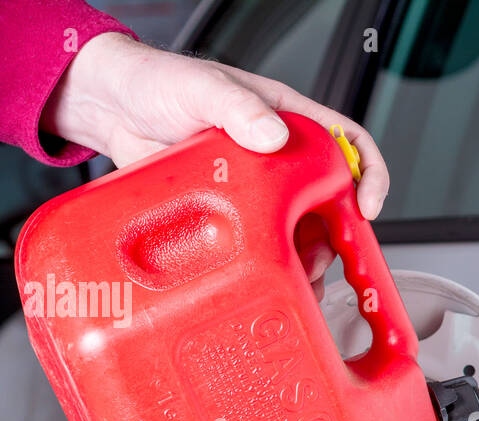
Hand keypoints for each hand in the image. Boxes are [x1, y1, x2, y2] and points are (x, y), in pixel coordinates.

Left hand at [44, 31, 389, 292]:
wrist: (108, 109)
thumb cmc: (156, 83)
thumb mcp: (200, 86)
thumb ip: (237, 106)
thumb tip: (274, 135)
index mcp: (286, 120)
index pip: (348, 142)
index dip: (369, 174)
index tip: (368, 207)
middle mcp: (279, 157)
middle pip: (331, 200)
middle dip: (338, 234)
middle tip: (323, 257)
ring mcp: (257, 190)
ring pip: (300, 230)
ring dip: (307, 258)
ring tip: (297, 278)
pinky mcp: (231, 216)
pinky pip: (262, 245)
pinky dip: (271, 267)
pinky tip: (268, 279)